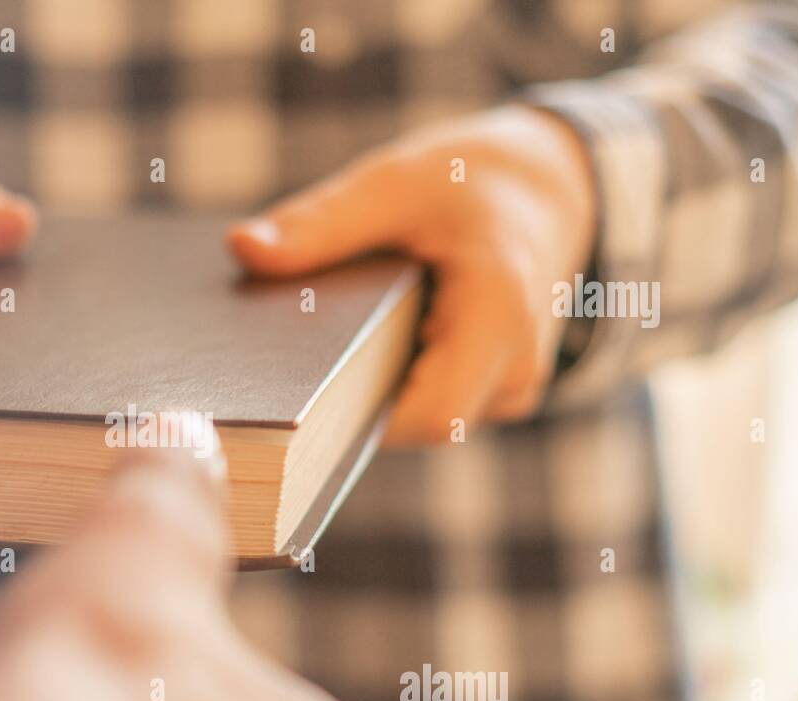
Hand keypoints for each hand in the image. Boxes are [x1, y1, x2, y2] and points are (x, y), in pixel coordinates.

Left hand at [228, 105, 595, 444]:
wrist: (557, 184)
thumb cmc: (474, 179)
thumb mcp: (395, 182)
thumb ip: (322, 222)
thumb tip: (240, 249)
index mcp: (502, 317)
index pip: (429, 415)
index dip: (359, 417)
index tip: (290, 386)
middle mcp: (515, 370)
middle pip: (413, 423)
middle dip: (347, 400)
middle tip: (279, 361)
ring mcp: (507, 390)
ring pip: (419, 418)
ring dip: (366, 388)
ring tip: (316, 340)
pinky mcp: (489, 392)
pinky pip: (429, 404)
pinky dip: (386, 379)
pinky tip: (347, 342)